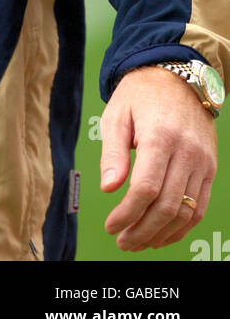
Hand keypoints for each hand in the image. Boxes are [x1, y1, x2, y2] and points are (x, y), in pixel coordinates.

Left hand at [100, 66, 217, 250]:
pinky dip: (182, 227)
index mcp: (160, 137)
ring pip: (185, 212)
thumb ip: (112, 153)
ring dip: (161, 234)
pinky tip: (163, 234)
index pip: (145, 189)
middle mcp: (187, 152)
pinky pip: (200, 207)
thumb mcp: (117, 114)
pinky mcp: (210, 168)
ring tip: (139, 242)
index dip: (127, 214)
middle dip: (142, 231)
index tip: (111, 225)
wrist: (177, 76)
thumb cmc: (141, 94)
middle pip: (166, 206)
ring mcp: (202, 162)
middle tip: (122, 241)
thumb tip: (108, 189)